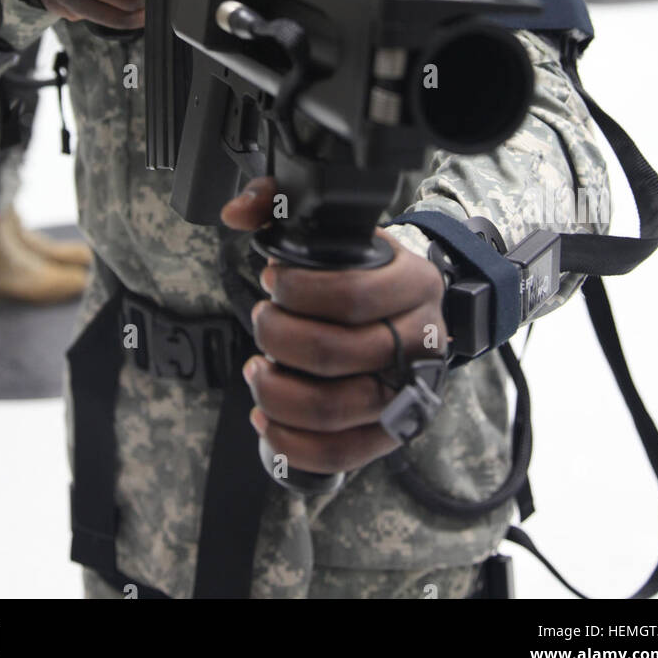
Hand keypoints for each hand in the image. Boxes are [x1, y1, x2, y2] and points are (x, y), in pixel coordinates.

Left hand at [221, 177, 447, 473]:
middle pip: (335, 353)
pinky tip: (266, 418)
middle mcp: (421, 340)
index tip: (272, 282)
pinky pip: (341, 453)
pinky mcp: (392, 434)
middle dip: (278, 337)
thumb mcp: (337, 228)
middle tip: (261, 320)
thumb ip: (280, 204)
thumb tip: (236, 213)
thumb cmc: (367, 271)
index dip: (298, 292)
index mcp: (414, 284)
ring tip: (257, 368)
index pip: (353, 295)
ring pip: (334, 408)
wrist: (414, 312)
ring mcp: (409, 392)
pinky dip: (293, 443)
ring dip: (277, 390)